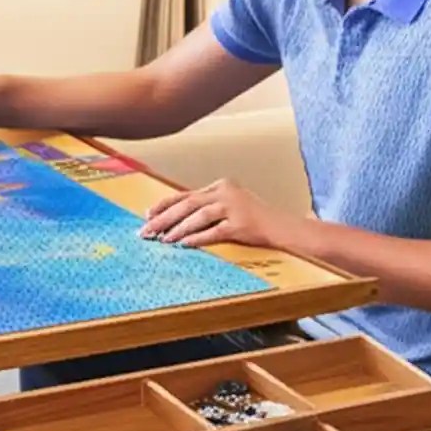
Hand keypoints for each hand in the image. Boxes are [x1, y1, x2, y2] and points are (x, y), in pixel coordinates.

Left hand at [139, 178, 291, 248]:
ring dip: (178, 229)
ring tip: (162, 239)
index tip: (146, 215)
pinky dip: (197, 238)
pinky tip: (183, 244)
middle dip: (164, 218)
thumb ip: (206, 207)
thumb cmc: (254, 219)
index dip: (164, 205)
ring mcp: (235, 207)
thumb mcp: (229, 205)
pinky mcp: (242, 224)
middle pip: (187, 204)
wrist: (283, 227)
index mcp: (220, 185)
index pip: (185, 194)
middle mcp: (226, 192)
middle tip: (146, 230)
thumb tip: (173, 220)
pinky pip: (214, 231)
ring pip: (198, 216)